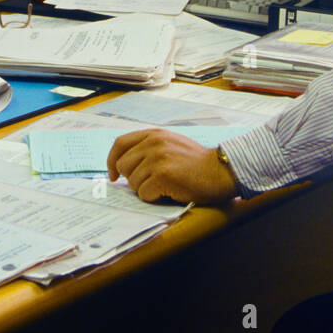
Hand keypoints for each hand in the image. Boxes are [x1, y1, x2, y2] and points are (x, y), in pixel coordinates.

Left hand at [106, 128, 238, 203]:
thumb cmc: (198, 162)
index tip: (113, 174)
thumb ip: (149, 148)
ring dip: (146, 189)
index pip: (120, 144)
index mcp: (154, 134)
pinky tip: (169, 191)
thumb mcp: (171, 143)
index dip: (112, 161)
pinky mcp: (163, 175)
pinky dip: (154, 198)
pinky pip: (144, 194)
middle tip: (150, 183)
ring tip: (165, 186)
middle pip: (123, 166)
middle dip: (133, 179)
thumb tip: (124, 164)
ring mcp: (157, 159)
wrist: (220, 170)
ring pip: (133, 183)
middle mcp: (153, 143)